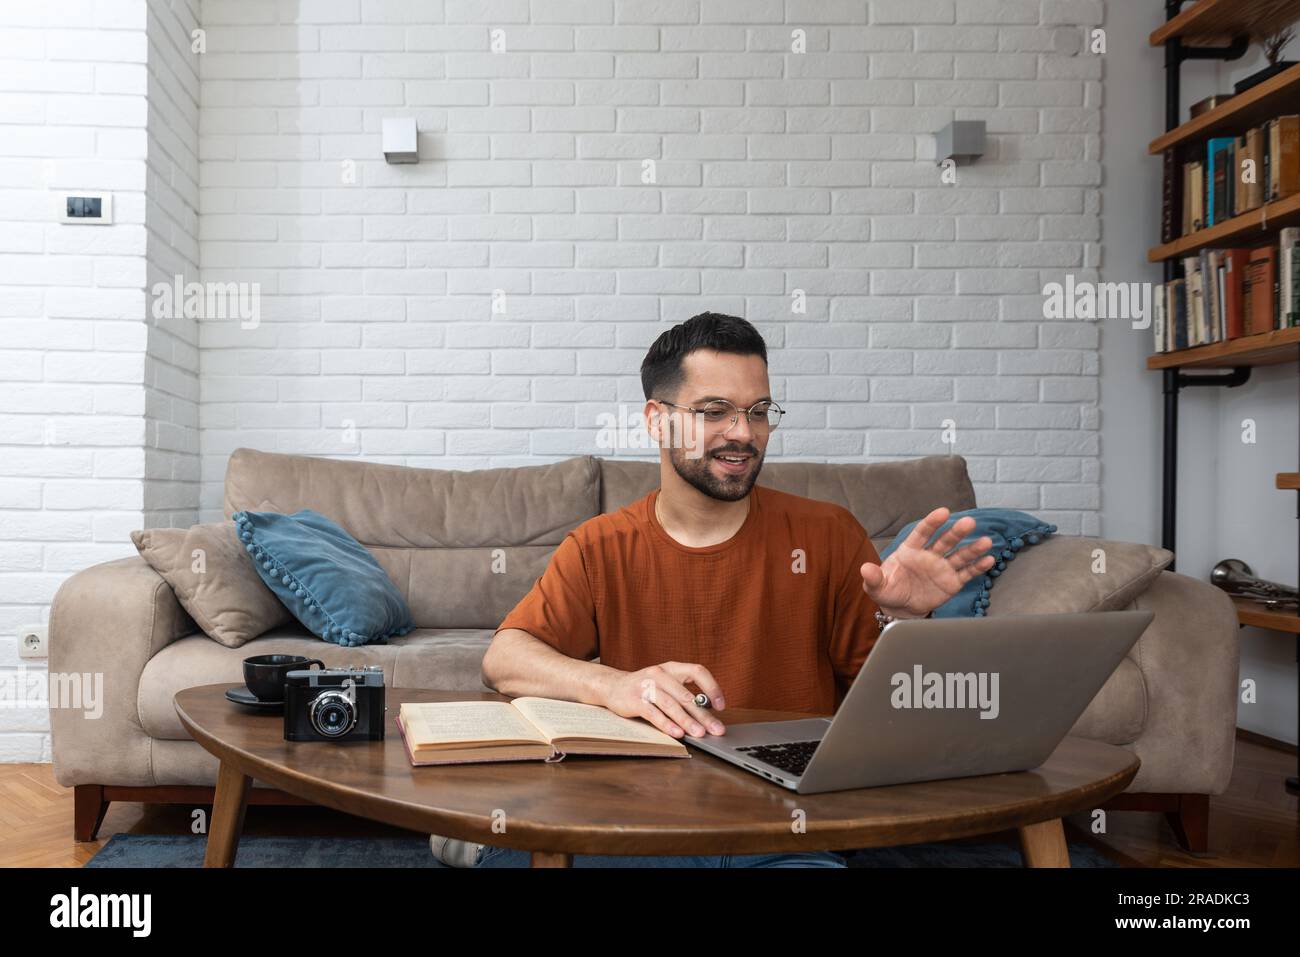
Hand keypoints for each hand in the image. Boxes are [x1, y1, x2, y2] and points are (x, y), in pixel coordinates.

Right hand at [598, 661, 726, 738]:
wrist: (612, 686)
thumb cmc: (645, 688)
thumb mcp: (665, 684)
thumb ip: (683, 694)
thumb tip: (707, 714)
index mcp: (671, 668)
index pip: (697, 671)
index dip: (712, 687)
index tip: (721, 705)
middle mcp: (660, 674)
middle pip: (686, 695)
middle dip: (703, 714)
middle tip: (716, 729)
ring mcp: (646, 686)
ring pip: (671, 704)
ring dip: (687, 720)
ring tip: (700, 734)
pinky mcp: (634, 700)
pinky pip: (653, 713)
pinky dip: (666, 724)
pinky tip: (677, 733)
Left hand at [860, 507, 995, 617]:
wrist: (900, 608)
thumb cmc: (888, 590)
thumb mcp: (877, 586)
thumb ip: (873, 578)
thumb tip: (864, 569)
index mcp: (910, 550)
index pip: (922, 533)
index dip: (932, 522)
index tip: (943, 511)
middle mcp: (929, 555)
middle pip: (945, 540)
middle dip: (956, 531)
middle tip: (969, 522)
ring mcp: (942, 567)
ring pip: (959, 555)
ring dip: (973, 548)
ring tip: (986, 541)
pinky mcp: (952, 582)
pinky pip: (966, 573)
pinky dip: (978, 567)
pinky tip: (989, 559)